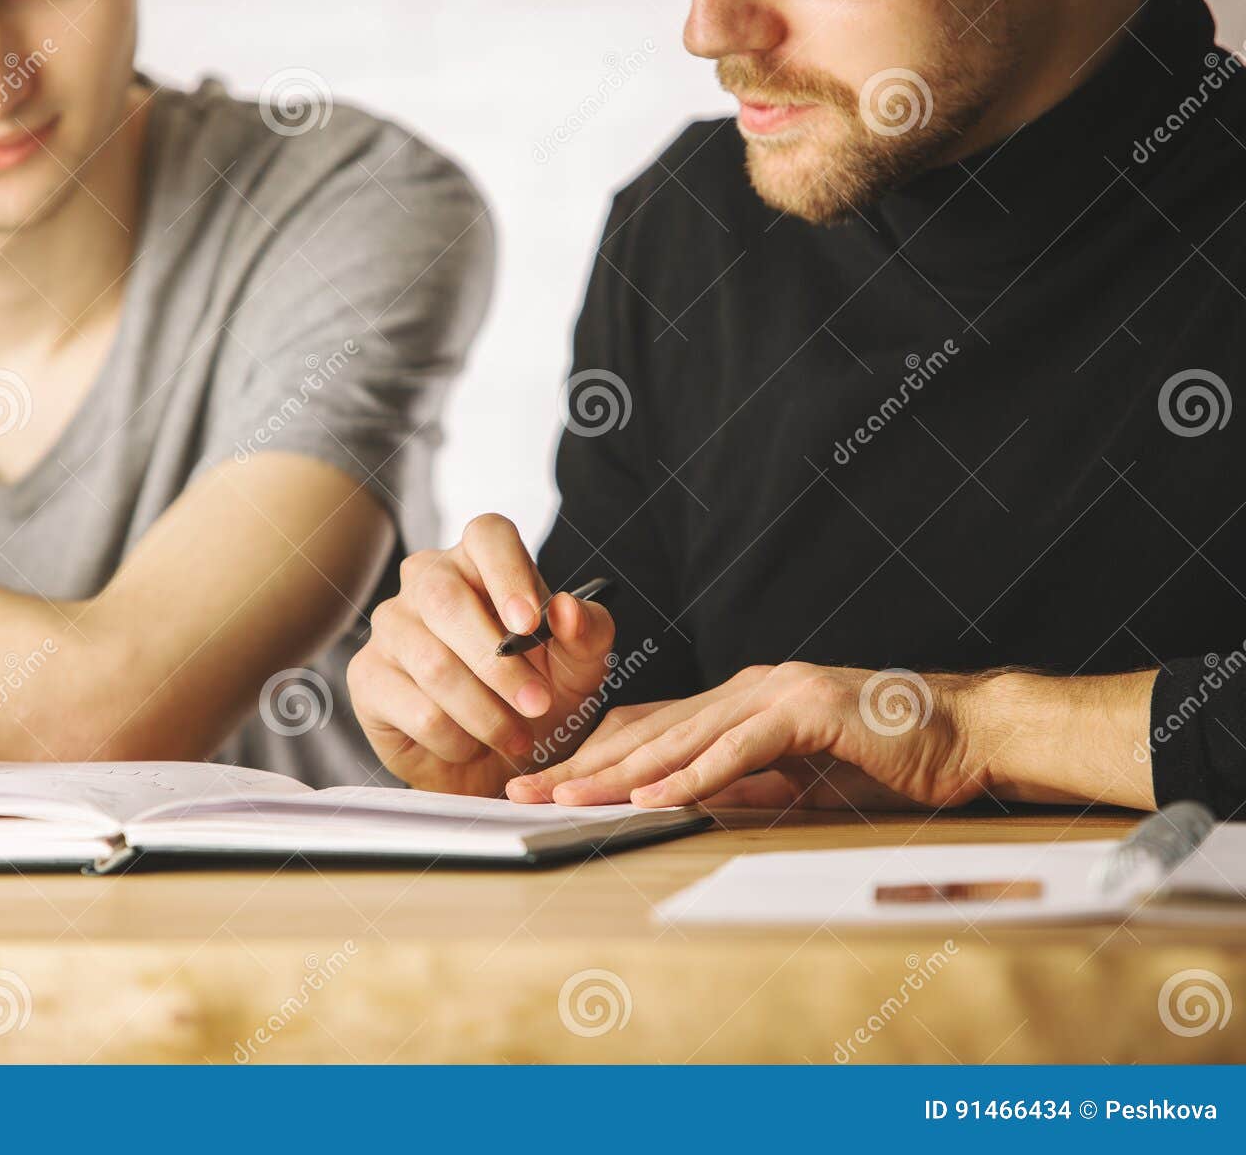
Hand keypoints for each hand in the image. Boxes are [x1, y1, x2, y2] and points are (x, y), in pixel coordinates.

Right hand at [348, 514, 615, 795]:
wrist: (498, 761)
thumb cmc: (538, 694)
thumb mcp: (580, 667)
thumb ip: (589, 633)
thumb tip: (566, 608)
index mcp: (480, 561)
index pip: (487, 535)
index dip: (508, 573)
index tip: (530, 625)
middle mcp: (426, 582)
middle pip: (445, 599)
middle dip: (499, 663)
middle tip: (538, 705)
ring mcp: (390, 626)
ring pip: (433, 664)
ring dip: (485, 712)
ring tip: (517, 738)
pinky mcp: (367, 676)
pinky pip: (416, 709)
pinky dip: (456, 739)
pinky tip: (471, 744)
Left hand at [507, 662, 983, 808]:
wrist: (967, 732)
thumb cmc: (886, 758)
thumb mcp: (798, 778)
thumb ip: (741, 783)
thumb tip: (680, 802)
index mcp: (741, 700)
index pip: (648, 728)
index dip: (590, 756)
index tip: (542, 785)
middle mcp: (750, 687)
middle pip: (648, 730)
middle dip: (581, 765)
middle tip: (524, 792)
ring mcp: (778, 692)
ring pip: (681, 736)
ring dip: (620, 772)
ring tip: (567, 798)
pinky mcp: (810, 710)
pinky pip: (739, 748)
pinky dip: (692, 773)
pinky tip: (652, 795)